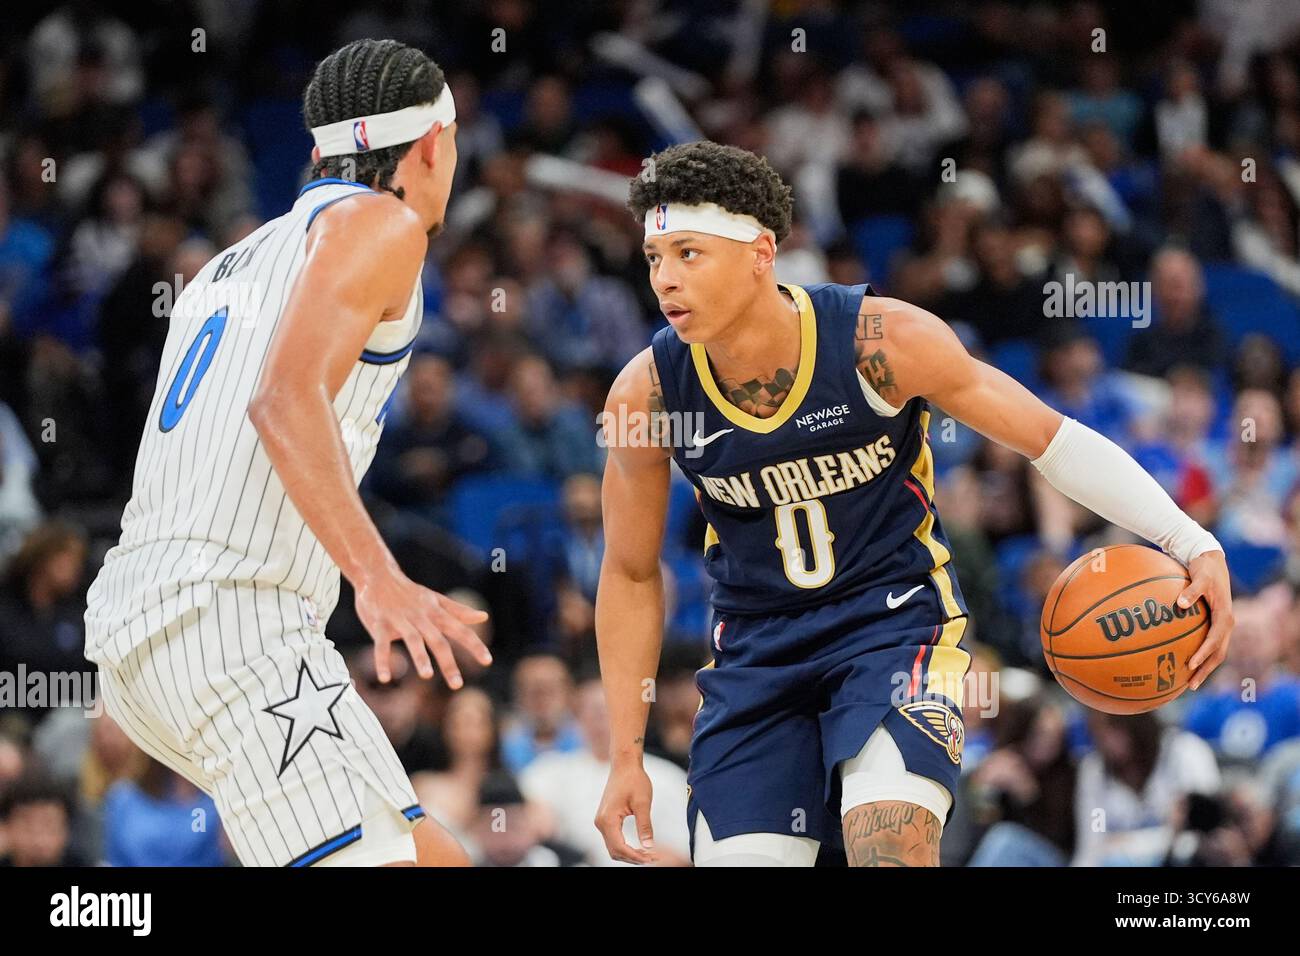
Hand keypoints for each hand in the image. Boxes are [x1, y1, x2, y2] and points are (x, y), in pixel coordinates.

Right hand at [354, 563, 490, 688]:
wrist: (378, 575)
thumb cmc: (410, 592)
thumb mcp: (436, 600)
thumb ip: (459, 611)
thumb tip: (484, 616)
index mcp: (436, 613)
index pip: (460, 630)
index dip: (474, 645)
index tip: (487, 661)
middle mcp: (421, 618)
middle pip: (438, 641)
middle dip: (448, 663)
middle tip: (457, 685)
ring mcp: (400, 621)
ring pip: (413, 640)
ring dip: (420, 657)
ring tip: (427, 676)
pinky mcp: (379, 625)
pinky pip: (381, 644)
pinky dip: (382, 661)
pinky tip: (386, 678)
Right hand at [594, 760, 656, 863]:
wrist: (624, 765)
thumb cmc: (634, 780)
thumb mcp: (643, 803)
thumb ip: (645, 826)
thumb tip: (649, 847)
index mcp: (607, 819)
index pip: (620, 848)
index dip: (636, 857)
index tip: (652, 859)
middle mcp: (600, 822)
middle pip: (615, 851)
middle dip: (633, 858)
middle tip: (653, 859)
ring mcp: (601, 821)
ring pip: (613, 847)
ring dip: (629, 854)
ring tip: (648, 855)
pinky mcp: (605, 819)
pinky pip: (613, 839)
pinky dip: (625, 847)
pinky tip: (640, 847)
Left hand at [1179, 549, 1233, 690]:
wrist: (1211, 561)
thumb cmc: (1204, 569)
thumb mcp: (1199, 577)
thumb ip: (1191, 591)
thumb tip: (1180, 603)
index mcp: (1225, 616)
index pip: (1215, 641)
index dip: (1203, 654)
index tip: (1190, 665)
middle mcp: (1226, 624)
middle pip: (1218, 654)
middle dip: (1205, 670)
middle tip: (1190, 686)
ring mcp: (1222, 625)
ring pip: (1216, 652)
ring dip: (1204, 668)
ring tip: (1189, 682)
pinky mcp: (1215, 623)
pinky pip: (1209, 644)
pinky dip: (1201, 656)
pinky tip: (1185, 662)